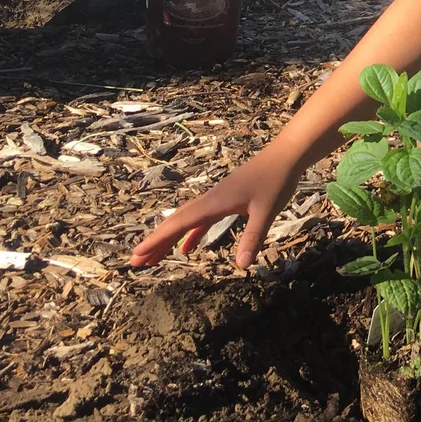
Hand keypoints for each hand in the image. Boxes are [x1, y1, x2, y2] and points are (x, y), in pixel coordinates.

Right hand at [129, 146, 302, 269]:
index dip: (157, 240)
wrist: (285, 156)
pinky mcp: (226, 199)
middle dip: (155, 242)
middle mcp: (210, 199)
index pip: (178, 223)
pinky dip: (191, 233)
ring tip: (153, 258)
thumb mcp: (267, 211)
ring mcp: (217, 198)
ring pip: (186, 221)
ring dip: (170, 239)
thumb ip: (253, 237)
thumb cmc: (277, 180)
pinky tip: (188, 248)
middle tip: (135, 262)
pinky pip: (201, 219)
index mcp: (214, 202)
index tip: (136, 254)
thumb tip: (241, 266)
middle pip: (175, 222)